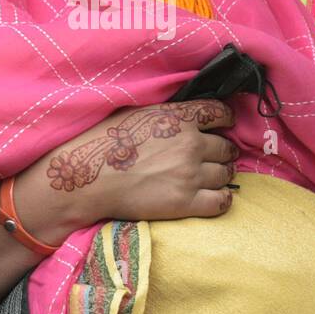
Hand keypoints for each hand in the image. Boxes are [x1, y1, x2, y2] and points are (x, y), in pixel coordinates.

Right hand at [17, 98, 238, 232]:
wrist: (88, 177)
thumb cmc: (104, 141)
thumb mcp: (138, 111)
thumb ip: (166, 112)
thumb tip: (181, 114)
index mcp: (179, 117)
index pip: (219, 112)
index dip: (226, 119)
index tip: (224, 125)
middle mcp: (190, 144)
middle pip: (226, 147)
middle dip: (223, 152)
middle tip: (215, 157)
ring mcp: (190, 174)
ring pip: (226, 174)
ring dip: (222, 175)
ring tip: (213, 177)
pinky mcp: (185, 202)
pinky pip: (221, 202)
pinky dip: (222, 199)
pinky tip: (215, 197)